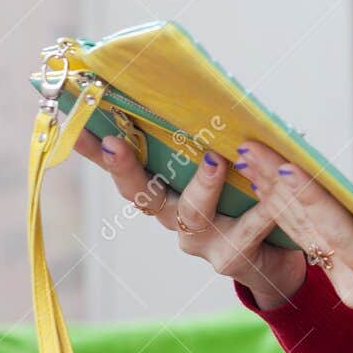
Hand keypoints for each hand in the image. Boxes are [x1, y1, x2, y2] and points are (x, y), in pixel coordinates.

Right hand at [73, 129, 306, 309]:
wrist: (279, 260)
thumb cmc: (249, 206)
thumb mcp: (228, 170)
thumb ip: (209, 142)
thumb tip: (198, 92)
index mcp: (168, 196)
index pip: (124, 171)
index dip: (95, 153)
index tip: (73, 125)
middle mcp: (177, 220)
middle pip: (142, 196)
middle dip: (125, 168)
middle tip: (114, 141)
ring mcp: (202, 242)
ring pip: (194, 212)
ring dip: (202, 183)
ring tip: (213, 159)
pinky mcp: (233, 258)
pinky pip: (247, 229)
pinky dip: (261, 208)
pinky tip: (273, 188)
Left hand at [234, 139, 352, 311]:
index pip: (339, 231)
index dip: (311, 196)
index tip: (286, 165)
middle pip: (311, 229)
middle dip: (278, 186)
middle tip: (250, 148)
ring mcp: (348, 282)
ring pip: (306, 232)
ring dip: (277, 194)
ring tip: (250, 157)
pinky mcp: (347, 273)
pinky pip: (314, 236)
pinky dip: (293, 206)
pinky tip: (272, 181)